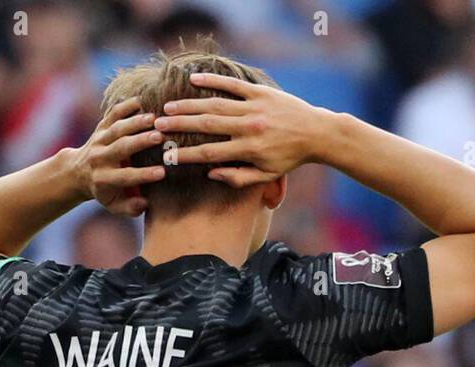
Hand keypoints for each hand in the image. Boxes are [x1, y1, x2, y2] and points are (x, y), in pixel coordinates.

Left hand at [68, 97, 166, 216]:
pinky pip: (112, 114)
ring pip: (117, 128)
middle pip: (120, 148)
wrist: (79, 172)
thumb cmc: (105, 191)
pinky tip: (141, 101)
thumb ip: (129, 208)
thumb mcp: (114, 205)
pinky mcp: (101, 126)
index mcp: (103, 179)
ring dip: (135, 122)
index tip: (162, 172)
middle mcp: (99, 158)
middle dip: (140, 142)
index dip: (143, 176)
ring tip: (154, 118)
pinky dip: (125, 106)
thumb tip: (144, 204)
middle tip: (160, 137)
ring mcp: (99, 140)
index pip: (125, 177)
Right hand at [153, 72, 329, 186]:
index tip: (167, 156)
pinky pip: (233, 85)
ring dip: (190, 105)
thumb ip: (238, 178)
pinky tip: (194, 80)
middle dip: (180, 125)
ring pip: (216, 105)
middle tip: (158, 124)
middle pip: (207, 125)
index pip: (210, 154)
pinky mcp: (261, 92)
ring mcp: (254, 108)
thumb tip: (210, 174)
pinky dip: (213, 81)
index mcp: (249, 150)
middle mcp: (249, 128)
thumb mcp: (266, 176)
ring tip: (168, 106)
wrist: (316, 133)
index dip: (186, 156)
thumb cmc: (289, 159)